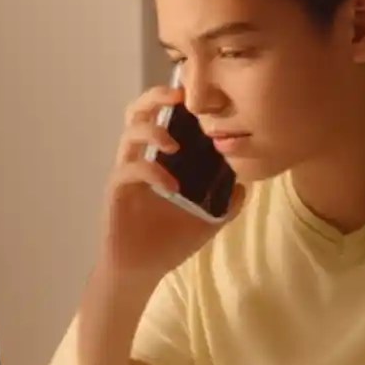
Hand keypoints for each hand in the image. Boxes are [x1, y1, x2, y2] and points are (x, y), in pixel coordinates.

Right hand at [103, 86, 245, 280]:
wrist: (142, 271)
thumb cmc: (168, 243)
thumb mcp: (208, 220)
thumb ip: (226, 201)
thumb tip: (246, 182)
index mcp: (159, 159)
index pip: (161, 117)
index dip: (174, 100)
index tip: (198, 93)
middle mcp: (140, 158)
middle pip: (137, 112)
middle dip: (155, 97)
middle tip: (179, 97)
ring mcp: (126, 173)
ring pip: (129, 134)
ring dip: (153, 131)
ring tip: (175, 144)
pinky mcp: (117, 191)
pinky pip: (130, 169)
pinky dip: (152, 171)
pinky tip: (172, 186)